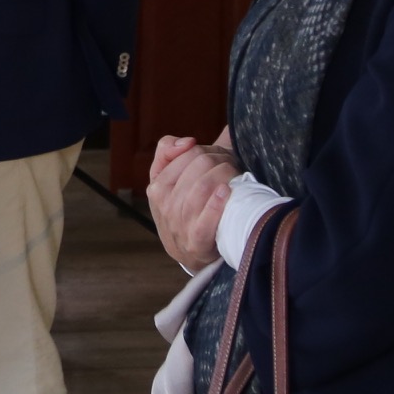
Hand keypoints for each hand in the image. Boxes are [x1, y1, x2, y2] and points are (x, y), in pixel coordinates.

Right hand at [146, 129, 237, 271]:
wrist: (187, 251)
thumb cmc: (181, 209)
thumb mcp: (166, 180)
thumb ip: (167, 152)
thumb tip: (187, 141)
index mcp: (156, 186)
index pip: (186, 154)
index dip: (208, 150)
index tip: (220, 154)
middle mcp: (164, 204)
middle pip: (197, 166)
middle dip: (220, 160)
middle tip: (233, 164)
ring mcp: (179, 223)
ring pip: (202, 187)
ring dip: (225, 175)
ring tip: (236, 175)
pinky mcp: (196, 241)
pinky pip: (206, 219)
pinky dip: (217, 203)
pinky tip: (227, 192)